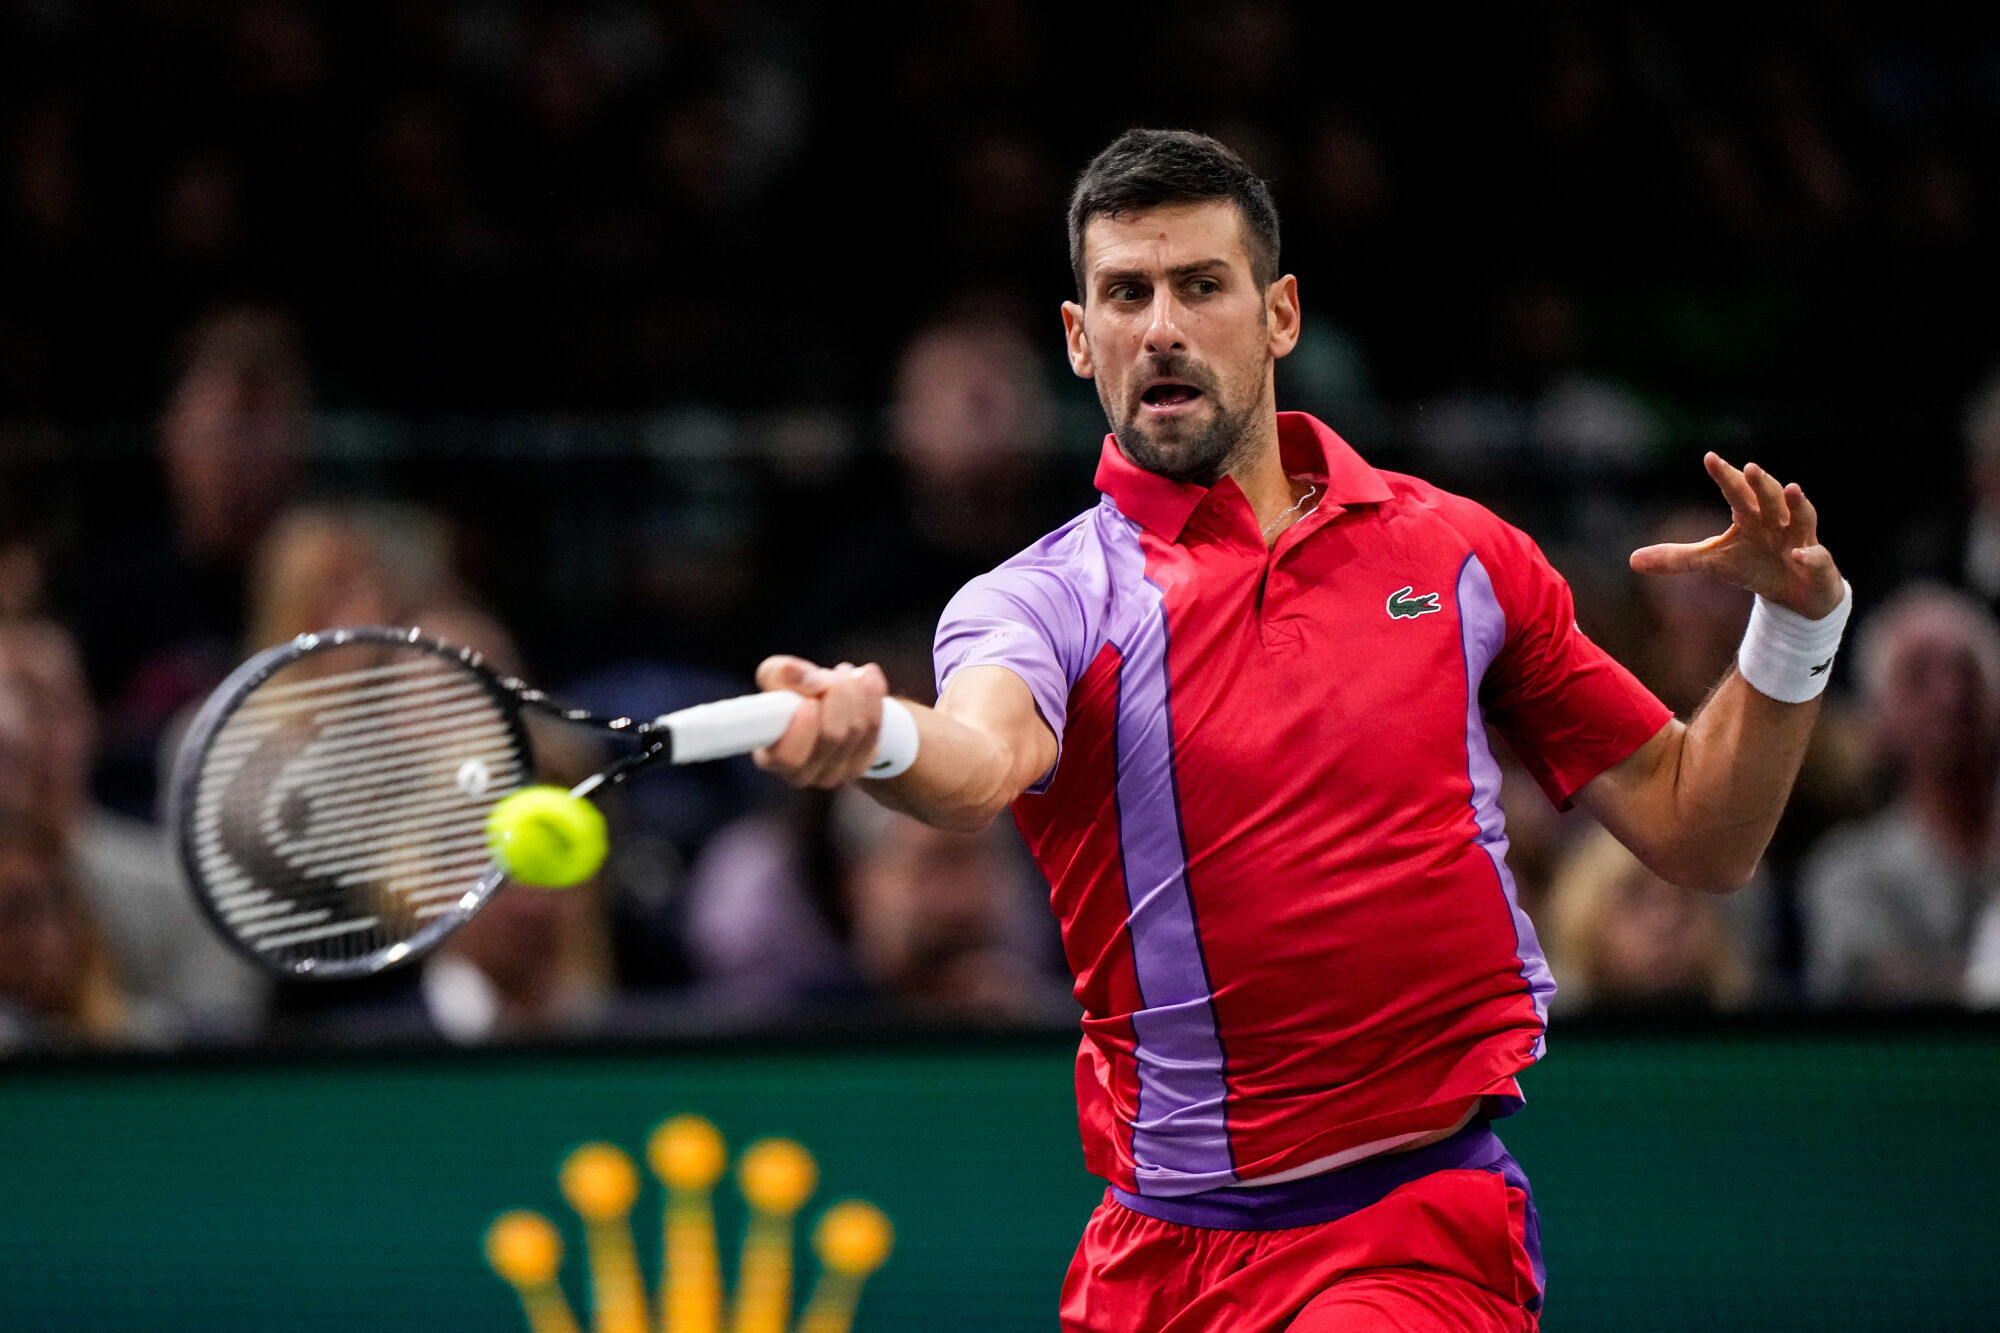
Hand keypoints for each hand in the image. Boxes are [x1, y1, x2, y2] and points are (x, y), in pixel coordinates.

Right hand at [752, 654, 889, 787]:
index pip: (788, 756)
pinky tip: (867, 676)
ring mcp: (832, 775)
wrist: (821, 706)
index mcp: (771, 758)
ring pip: (857, 729)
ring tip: (844, 673)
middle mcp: (800, 774)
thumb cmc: (789, 694)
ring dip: (855, 691)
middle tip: (831, 674)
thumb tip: (809, 680)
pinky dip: (874, 696)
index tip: (810, 701)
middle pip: (832, 736)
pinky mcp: (858, 766)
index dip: (803, 728)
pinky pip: (875, 727)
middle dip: (836, 693)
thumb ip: (781, 674)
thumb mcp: (775, 677)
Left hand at [1629, 452, 1843, 618]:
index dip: (1725, 475)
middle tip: (1750, 467)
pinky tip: (1801, 554)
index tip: (1709, 457)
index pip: (1736, 491)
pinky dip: (1810, 555)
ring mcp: (1801, 541)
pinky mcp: (1818, 565)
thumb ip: (1677, 558)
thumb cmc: (1755, 567)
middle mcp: (1778, 522)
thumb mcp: (1713, 563)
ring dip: (1798, 504)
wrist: (1795, 594)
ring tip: (1791, 488)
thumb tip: (1632, 561)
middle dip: (1760, 483)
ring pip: (1802, 517)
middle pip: (1769, 498)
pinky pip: (1817, 558)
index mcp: (1750, 516)